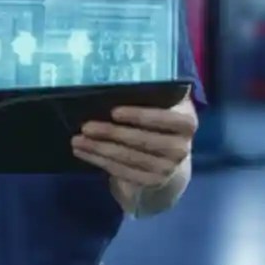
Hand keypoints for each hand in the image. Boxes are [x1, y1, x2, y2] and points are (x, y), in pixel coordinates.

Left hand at [71, 94, 197, 190]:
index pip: (164, 118)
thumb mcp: (166, 106)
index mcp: (187, 123)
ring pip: (128, 157)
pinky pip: (122, 171)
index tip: (114, 111)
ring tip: (77, 140)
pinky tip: (84, 153)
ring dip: (99, 149)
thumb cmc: (161, 123)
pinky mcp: (152, 182)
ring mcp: (167, 168)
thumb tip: (116, 82)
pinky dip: (100, 161)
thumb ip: (154, 94)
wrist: (172, 159)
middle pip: (141, 140)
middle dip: (111, 133)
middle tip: (86, 126)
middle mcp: (181, 148)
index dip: (139, 115)